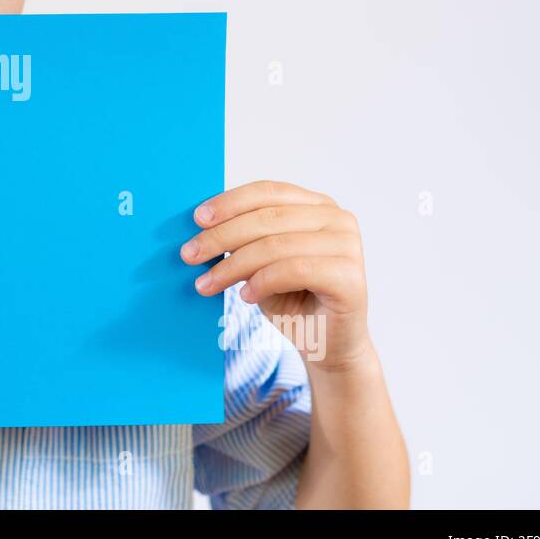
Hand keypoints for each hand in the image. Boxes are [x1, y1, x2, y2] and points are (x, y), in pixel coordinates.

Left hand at [182, 180, 371, 371]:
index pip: (267, 192)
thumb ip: (242, 239)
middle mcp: (337, 218)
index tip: (196, 219)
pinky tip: (245, 296)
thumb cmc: (292, 301)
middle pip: (267, 218)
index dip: (229, 202)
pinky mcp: (350, 276)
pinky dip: (262, 282)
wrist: (325, 346)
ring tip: (208, 284)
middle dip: (221, 237)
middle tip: (189, 255)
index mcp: (317, 205)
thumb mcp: (259, 263)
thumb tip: (202, 223)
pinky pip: (294, 270)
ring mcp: (348, 245)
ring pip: (276, 245)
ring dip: (233, 266)